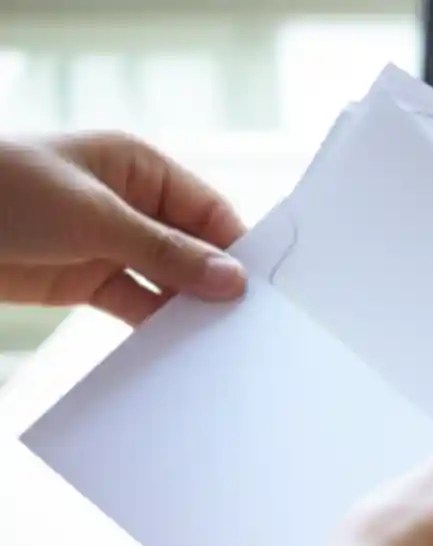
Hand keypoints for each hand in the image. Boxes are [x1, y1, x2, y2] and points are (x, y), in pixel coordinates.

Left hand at [0, 133, 246, 324]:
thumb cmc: (4, 190)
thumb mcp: (94, 217)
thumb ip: (166, 251)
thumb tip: (231, 279)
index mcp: (139, 167)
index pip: (208, 209)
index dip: (235, 247)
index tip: (262, 289)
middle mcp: (130, 203)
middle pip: (191, 247)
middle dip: (214, 282)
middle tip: (247, 324)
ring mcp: (107, 243)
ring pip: (165, 279)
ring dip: (185, 308)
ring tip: (216, 343)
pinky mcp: (83, 280)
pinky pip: (132, 303)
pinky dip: (152, 325)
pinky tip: (174, 347)